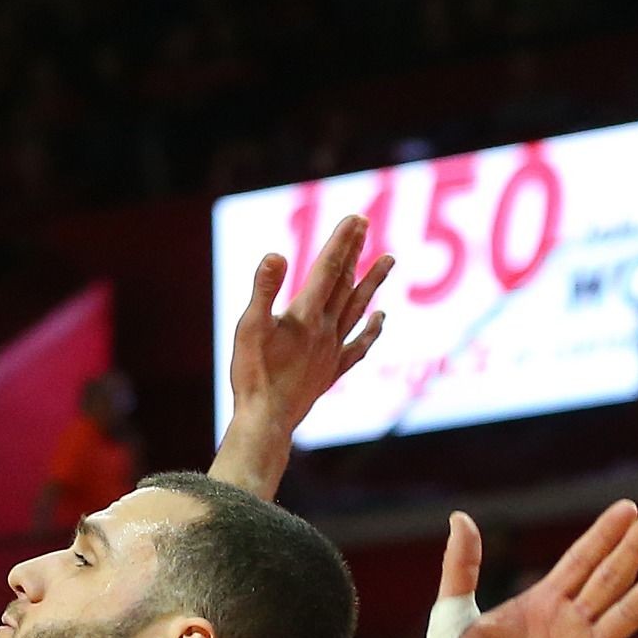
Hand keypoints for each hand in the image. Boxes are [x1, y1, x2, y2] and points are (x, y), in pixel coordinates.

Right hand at [227, 215, 392, 438]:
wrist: (266, 420)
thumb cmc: (252, 374)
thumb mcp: (249, 327)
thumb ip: (264, 289)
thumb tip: (276, 255)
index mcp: (305, 315)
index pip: (327, 269)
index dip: (341, 241)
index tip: (356, 218)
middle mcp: (325, 329)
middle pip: (344, 282)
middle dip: (354, 251)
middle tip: (365, 224)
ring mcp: (332, 350)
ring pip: (358, 308)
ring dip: (373, 282)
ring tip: (389, 258)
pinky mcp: (331, 371)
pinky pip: (359, 345)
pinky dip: (372, 329)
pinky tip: (381, 318)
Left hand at [432, 501, 637, 637]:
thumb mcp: (451, 614)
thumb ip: (461, 567)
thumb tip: (461, 516)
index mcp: (537, 605)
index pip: (579, 561)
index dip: (603, 535)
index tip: (628, 507)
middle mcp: (566, 627)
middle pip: (609, 578)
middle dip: (635, 547)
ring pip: (626, 614)